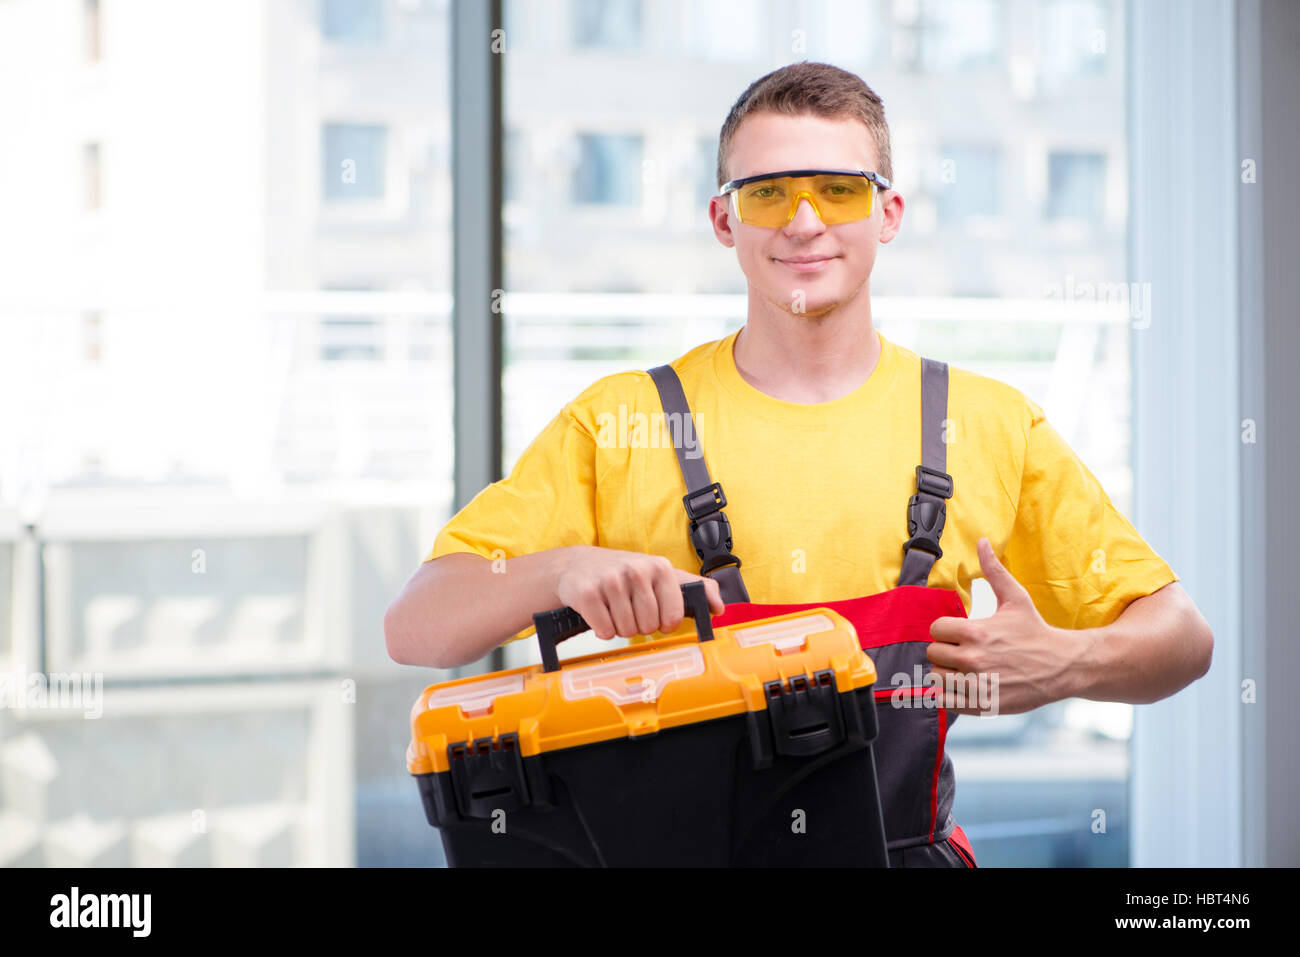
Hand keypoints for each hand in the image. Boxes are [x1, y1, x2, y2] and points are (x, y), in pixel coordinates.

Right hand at [553, 546, 725, 639]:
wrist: (575, 565)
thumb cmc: (623, 572)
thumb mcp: (660, 574)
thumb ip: (694, 588)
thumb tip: (719, 608)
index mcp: (660, 567)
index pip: (673, 618)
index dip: (663, 623)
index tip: (654, 613)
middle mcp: (636, 571)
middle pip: (648, 627)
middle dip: (638, 624)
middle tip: (628, 608)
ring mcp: (610, 581)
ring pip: (625, 630)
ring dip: (619, 626)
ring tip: (613, 608)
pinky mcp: (586, 593)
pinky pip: (604, 631)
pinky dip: (601, 628)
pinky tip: (598, 612)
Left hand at [926, 537, 1082, 715]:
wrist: (1063, 665)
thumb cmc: (1035, 630)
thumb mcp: (1015, 598)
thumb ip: (993, 570)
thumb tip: (982, 541)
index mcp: (976, 632)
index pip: (935, 630)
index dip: (945, 630)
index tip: (958, 633)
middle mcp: (973, 659)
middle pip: (933, 653)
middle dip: (945, 651)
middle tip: (962, 651)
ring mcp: (977, 684)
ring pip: (936, 678)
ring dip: (945, 673)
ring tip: (962, 669)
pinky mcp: (982, 704)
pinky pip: (946, 702)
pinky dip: (950, 695)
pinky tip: (965, 686)